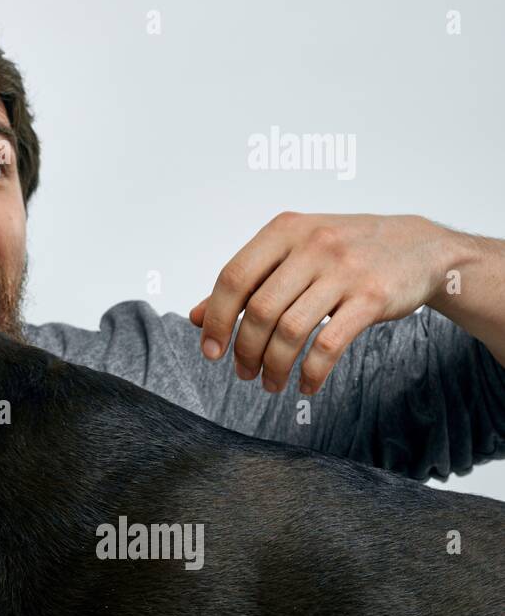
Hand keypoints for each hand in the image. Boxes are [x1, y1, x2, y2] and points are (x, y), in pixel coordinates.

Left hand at [188, 212, 449, 394]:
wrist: (421, 246)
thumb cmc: (345, 251)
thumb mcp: (293, 252)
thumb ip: (247, 281)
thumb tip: (195, 317)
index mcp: (284, 230)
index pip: (233, 277)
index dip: (215, 319)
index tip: (210, 351)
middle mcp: (312, 245)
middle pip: (259, 310)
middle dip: (245, 350)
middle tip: (243, 373)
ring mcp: (344, 270)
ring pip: (291, 330)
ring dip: (275, 365)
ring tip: (270, 383)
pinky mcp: (373, 297)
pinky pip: (330, 343)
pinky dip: (312, 371)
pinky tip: (305, 384)